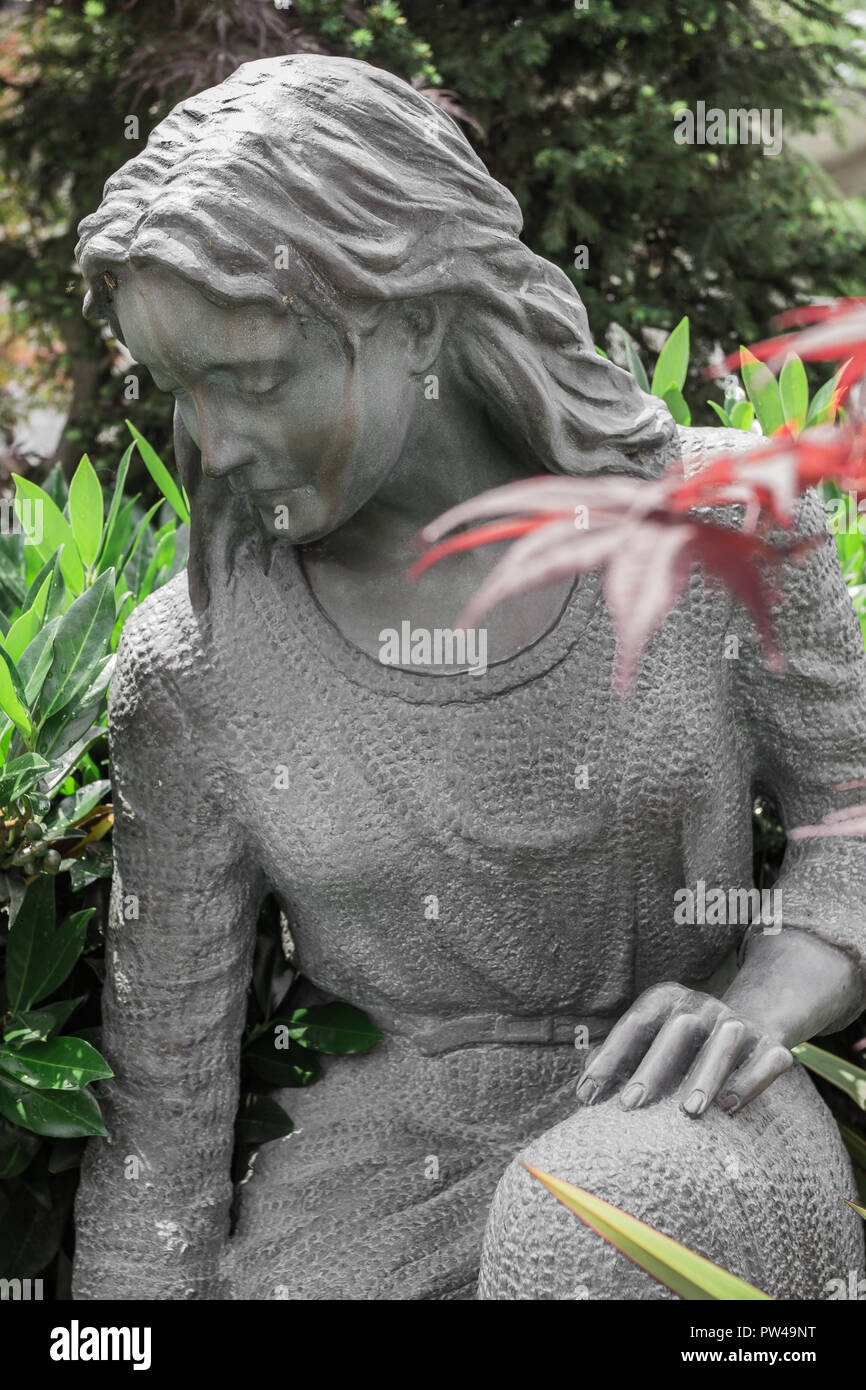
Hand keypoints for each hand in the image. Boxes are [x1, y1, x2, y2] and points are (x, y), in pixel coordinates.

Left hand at [575, 981, 792, 1117]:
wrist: (751, 1024)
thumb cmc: (681, 1045)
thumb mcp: (649, 1041)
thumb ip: (617, 1061)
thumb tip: (584, 1093)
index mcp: (667, 999)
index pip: (634, 1024)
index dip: (610, 1058)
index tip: (586, 1096)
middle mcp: (702, 1005)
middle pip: (677, 1029)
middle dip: (653, 1067)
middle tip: (631, 1104)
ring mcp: (738, 1023)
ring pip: (725, 1041)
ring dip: (705, 1075)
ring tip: (689, 1111)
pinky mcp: (772, 1045)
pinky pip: (766, 1060)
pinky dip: (749, 1082)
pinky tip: (729, 1107)